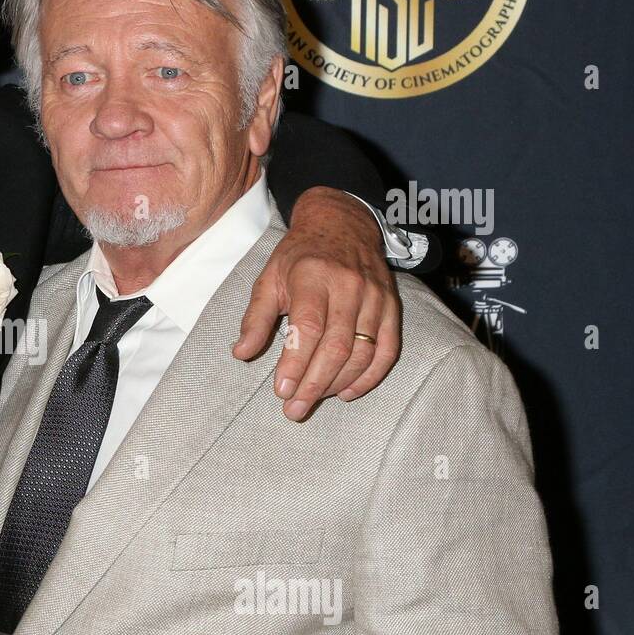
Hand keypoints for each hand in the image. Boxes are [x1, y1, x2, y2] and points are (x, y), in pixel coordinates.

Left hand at [234, 186, 400, 420]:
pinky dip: (370, 377)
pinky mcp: (392, 307)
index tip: (281, 390)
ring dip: (338, 384)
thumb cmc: (299, 256)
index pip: (308, 328)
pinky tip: (348, 393)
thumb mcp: (268, 278)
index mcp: (312, 277)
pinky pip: (388, 350)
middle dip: (314, 384)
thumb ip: (255, 318)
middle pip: (336, 346)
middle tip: (294, 409)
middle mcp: (348, 287)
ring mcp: (375, 297)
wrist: (343, 225)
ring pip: (363, 352)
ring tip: (312, 401)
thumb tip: (241, 354)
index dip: (296, 363)